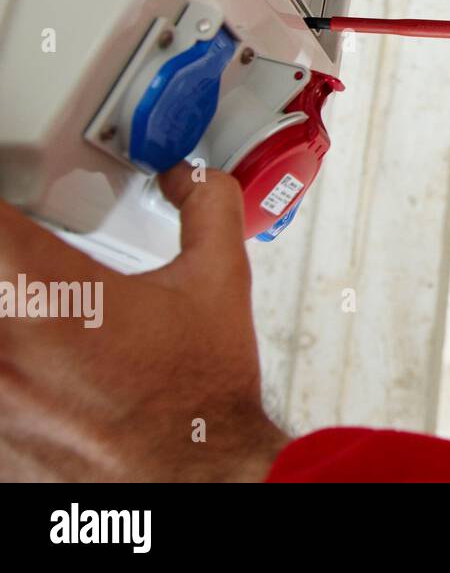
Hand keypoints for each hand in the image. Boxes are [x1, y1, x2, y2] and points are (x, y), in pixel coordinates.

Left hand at [0, 165, 288, 480]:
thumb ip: (206, 209)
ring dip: (9, 317)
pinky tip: (45, 376)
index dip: (6, 207)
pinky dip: (11, 372)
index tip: (16, 206)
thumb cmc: (200, 393)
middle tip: (35, 271)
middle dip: (9, 265)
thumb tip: (189, 179)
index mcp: (43, 288)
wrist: (198, 478)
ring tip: (47, 324)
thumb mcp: (219, 281)